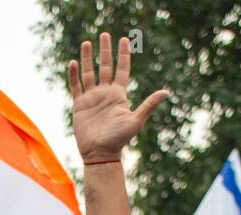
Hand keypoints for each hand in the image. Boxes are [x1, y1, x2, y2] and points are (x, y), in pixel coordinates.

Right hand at [68, 33, 168, 164]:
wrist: (100, 153)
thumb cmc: (119, 139)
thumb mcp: (136, 121)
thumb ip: (149, 105)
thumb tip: (166, 92)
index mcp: (119, 95)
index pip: (122, 69)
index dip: (123, 55)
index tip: (124, 40)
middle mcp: (105, 93)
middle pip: (104, 66)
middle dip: (104, 51)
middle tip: (104, 34)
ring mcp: (92, 98)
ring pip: (89, 73)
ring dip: (87, 58)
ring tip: (87, 43)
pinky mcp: (79, 105)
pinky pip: (76, 86)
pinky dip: (74, 75)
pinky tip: (73, 63)